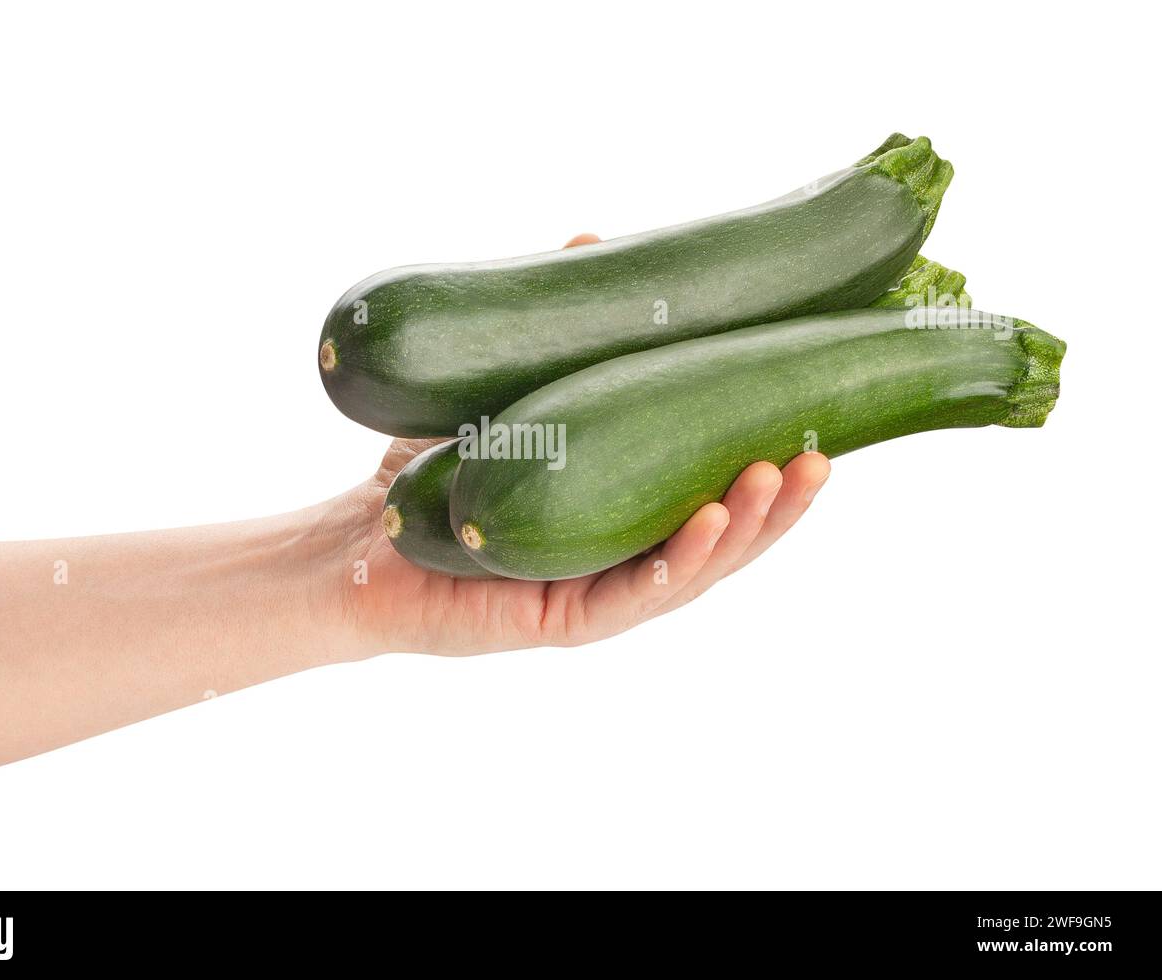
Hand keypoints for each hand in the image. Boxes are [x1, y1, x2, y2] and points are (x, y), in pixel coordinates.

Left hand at [330, 233, 831, 656]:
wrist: (360, 545)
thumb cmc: (434, 467)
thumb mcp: (509, 387)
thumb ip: (559, 328)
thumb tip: (595, 235)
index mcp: (627, 514)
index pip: (717, 495)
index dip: (773, 469)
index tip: (818, 422)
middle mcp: (624, 558)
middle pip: (725, 539)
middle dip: (779, 501)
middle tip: (822, 454)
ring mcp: (596, 593)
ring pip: (694, 572)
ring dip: (746, 527)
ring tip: (780, 476)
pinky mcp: (561, 620)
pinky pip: (630, 595)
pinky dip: (676, 559)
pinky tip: (711, 520)